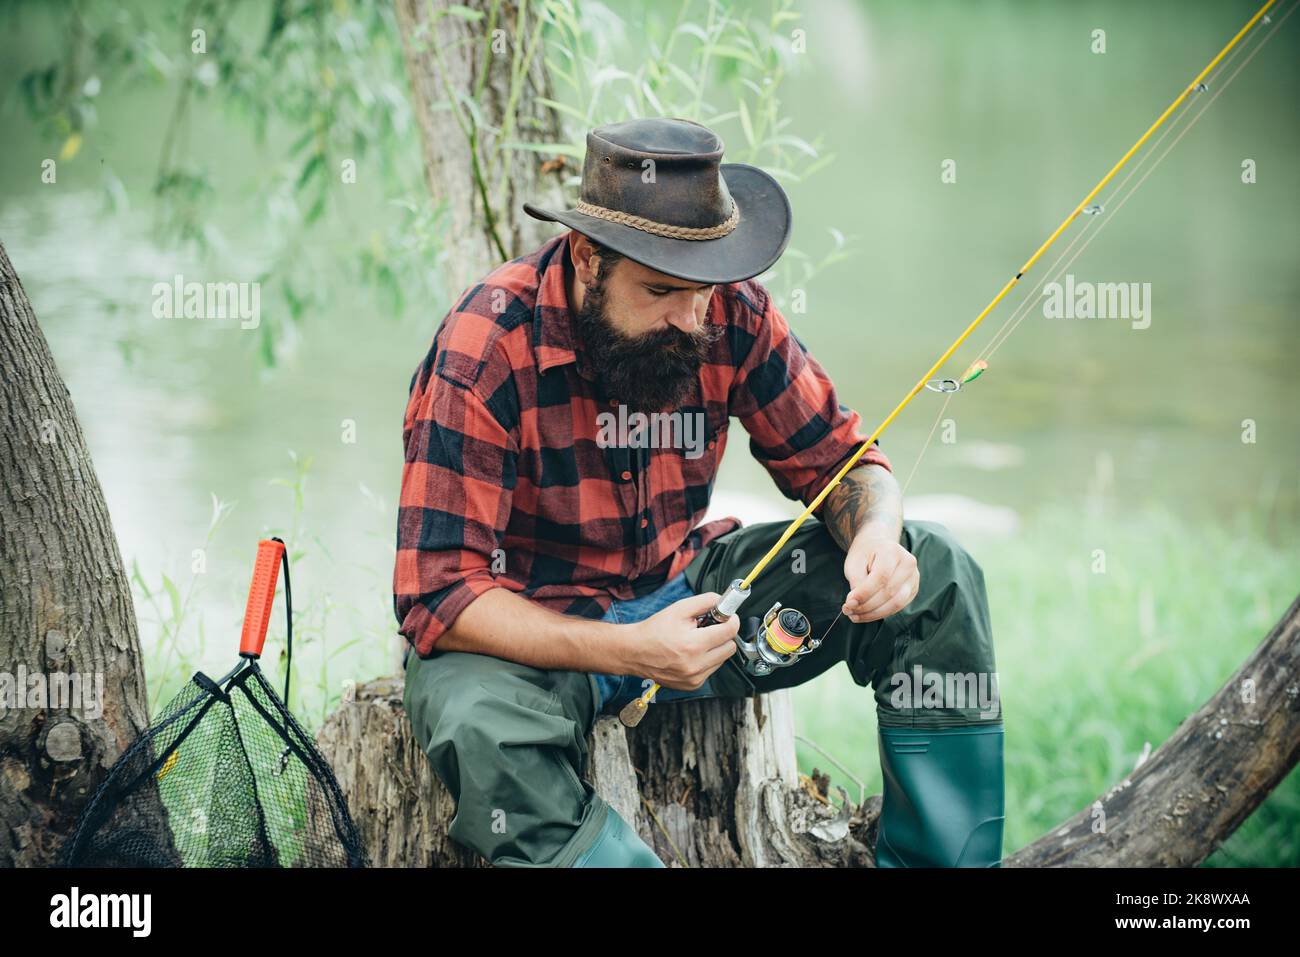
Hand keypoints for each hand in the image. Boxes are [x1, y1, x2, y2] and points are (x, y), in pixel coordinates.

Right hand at [621, 591, 740, 690]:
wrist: (634, 652)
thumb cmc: (655, 629)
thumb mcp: (679, 608)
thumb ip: (705, 602)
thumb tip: (724, 602)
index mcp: (693, 644)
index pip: (730, 631)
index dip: (731, 619)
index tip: (727, 616)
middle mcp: (696, 665)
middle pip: (730, 647)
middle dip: (723, 634)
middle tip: (709, 627)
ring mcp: (695, 678)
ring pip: (722, 659)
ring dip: (715, 648)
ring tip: (696, 640)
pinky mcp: (693, 685)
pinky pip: (711, 669)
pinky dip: (706, 659)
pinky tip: (691, 653)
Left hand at [841, 535, 918, 622]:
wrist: (878, 547)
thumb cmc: (865, 555)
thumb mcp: (854, 563)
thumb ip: (856, 583)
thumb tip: (855, 605)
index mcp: (892, 551)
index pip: (880, 577)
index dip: (864, 593)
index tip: (848, 603)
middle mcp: (908, 564)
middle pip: (889, 592)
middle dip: (866, 606)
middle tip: (848, 611)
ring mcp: (914, 577)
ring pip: (896, 603)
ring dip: (874, 614)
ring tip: (855, 616)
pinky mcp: (913, 589)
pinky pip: (898, 607)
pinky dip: (881, 613)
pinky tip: (866, 614)